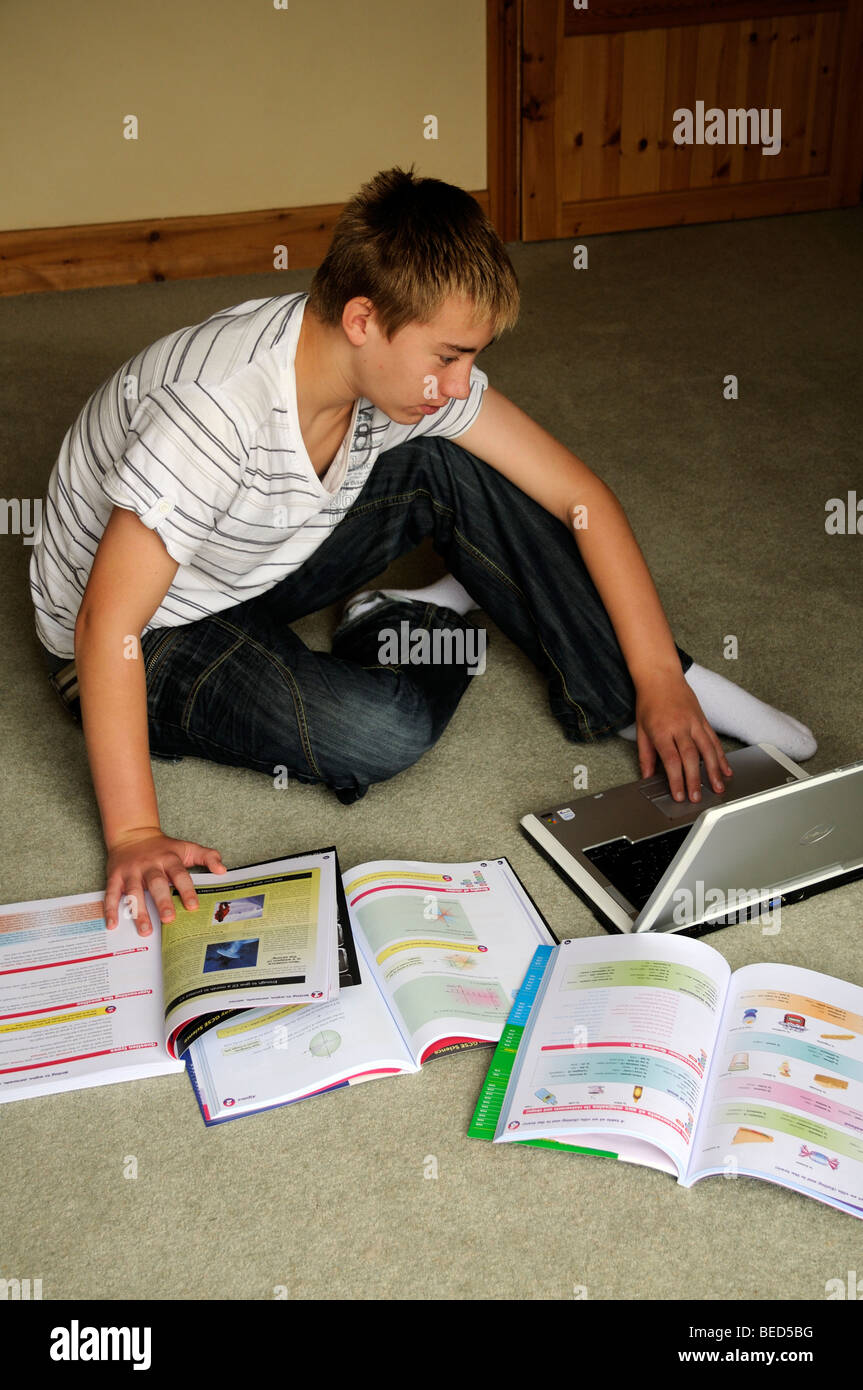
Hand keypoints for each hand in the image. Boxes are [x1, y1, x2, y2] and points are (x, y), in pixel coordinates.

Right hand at [104, 827, 226, 934]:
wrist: (133, 833)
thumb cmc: (163, 847)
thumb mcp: (187, 847)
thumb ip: (207, 857)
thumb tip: (223, 870)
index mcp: (168, 858)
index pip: (179, 874)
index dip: (186, 890)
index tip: (192, 906)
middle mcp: (149, 865)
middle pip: (156, 883)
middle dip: (162, 901)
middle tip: (168, 920)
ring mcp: (131, 871)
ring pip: (133, 891)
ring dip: (138, 911)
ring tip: (145, 930)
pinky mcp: (115, 876)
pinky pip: (111, 893)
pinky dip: (111, 909)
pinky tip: (113, 924)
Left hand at [633, 673, 732, 802]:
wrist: (660, 676)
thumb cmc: (648, 701)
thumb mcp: (641, 729)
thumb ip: (645, 755)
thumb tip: (647, 776)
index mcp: (662, 730)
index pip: (671, 760)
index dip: (676, 779)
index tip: (678, 794)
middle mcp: (680, 726)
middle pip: (691, 757)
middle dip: (695, 780)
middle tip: (697, 797)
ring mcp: (694, 722)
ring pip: (707, 749)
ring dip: (714, 770)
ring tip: (717, 787)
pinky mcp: (703, 720)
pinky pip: (714, 740)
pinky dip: (721, 756)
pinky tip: (726, 769)